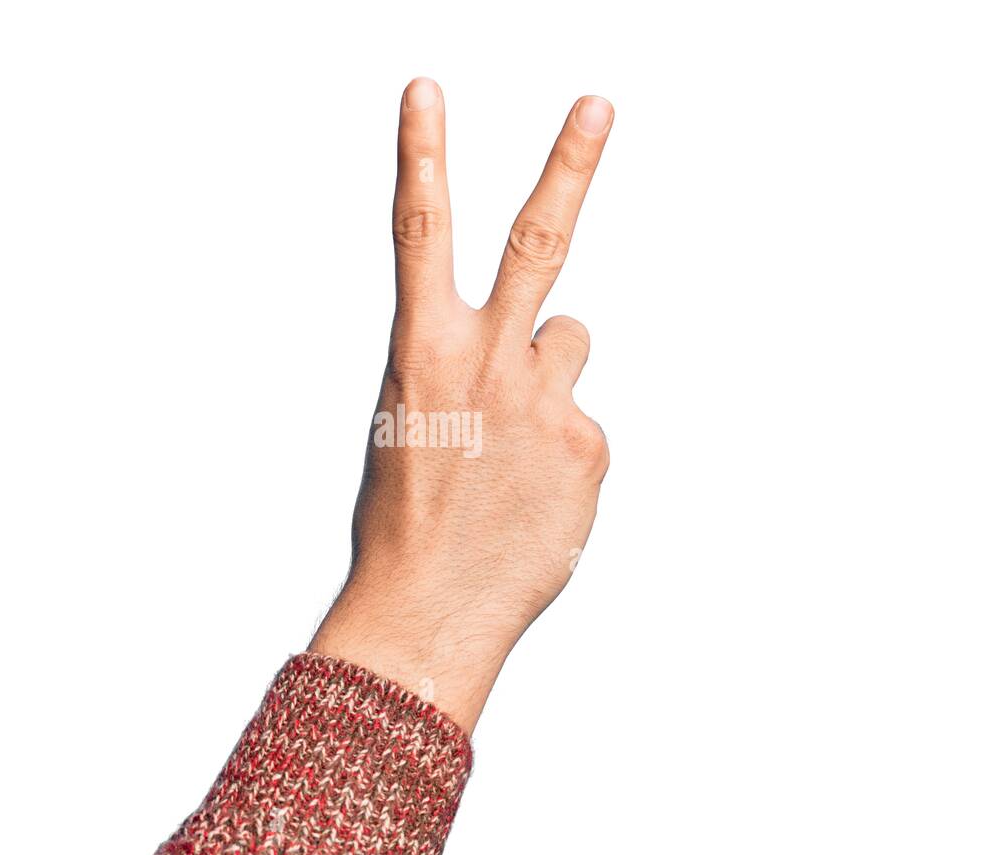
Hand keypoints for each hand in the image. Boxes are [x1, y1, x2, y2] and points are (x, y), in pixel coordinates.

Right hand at [310, 78, 612, 732]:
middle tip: (596, 107)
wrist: (428, 609)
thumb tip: (547, 343)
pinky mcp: (590, 445)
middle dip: (568, 165)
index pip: (419, 234)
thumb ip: (464, 365)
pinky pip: (585, 420)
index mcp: (422, 353)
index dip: (422, 155)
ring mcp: (546, 402)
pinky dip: (564, 447)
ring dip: (549, 375)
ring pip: (569, 342)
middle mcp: (487, 363)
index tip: (426, 94)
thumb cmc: (409, 517)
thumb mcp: (409, 422)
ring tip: (515, 443)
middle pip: (537, 242)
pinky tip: (535, 493)